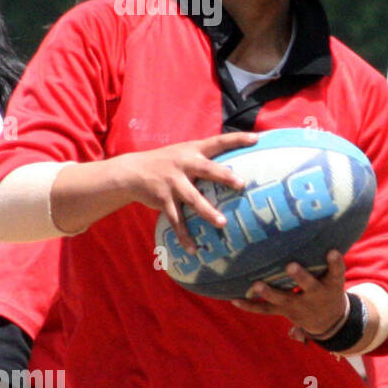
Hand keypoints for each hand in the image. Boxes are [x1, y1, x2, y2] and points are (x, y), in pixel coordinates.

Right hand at [116, 132, 258, 253]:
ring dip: (207, 212)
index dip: (237, 139)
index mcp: (193, 150)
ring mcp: (173, 182)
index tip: (256, 138)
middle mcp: (184, 164)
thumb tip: (240, 164)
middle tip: (242, 184)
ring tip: (222, 223)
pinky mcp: (163, 199)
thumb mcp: (186, 152)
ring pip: (192, 199)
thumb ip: (208, 157)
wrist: (131, 171)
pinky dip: (184, 236)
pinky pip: (176, 220)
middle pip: (207, 169)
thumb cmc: (169, 162)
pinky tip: (194, 249)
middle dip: (224, 176)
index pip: (218, 141)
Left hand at [232, 250, 348, 338]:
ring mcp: (299, 305)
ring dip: (269, 293)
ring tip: (257, 285)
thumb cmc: (329, 288)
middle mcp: (316, 295)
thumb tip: (319, 224)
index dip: (335, 263)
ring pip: (283, 299)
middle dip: (300, 277)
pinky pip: (266, 310)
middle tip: (291, 266)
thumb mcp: (334, 277)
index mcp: (331, 285)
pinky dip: (250, 306)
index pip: (337, 272)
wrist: (329, 321)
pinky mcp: (285, 311)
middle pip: (309, 286)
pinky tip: (234, 300)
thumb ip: (327, 259)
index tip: (332, 252)